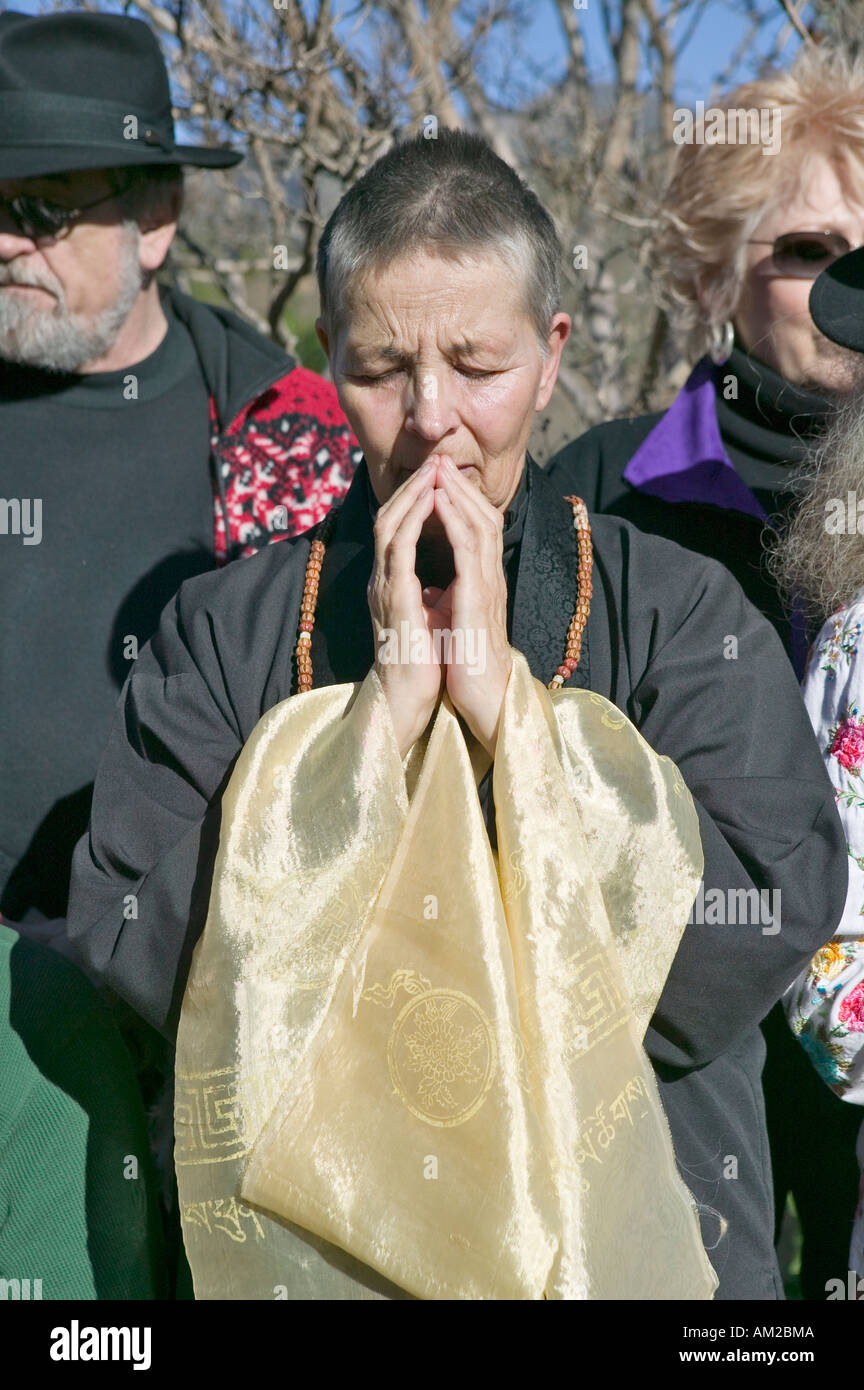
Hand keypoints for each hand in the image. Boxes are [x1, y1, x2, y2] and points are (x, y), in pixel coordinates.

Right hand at [368, 458, 445, 757]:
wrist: (409, 702)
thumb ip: (426, 595)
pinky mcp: (394, 601)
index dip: (415, 499)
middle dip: (413, 486)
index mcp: (392, 584)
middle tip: (436, 460)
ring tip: (434, 470)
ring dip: (413, 494)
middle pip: (388, 516)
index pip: (396, 529)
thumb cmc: (422, 666)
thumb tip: (437, 580)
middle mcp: (383, 581)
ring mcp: (385, 589)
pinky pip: (399, 549)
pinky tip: (431, 502)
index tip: (438, 476)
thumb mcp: (427, 620)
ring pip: (389, 525)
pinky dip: (413, 520)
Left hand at [427, 455, 512, 755]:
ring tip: (440, 470)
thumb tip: (432, 588)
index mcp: (482, 582)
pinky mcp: (478, 600)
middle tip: (441, 459)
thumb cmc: (466, 664)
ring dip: (458, 495)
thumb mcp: (454, 621)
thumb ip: (449, 599)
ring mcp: (487, 586)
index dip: (461, 501)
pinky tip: (441, 503)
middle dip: (460, 487)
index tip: (439, 478)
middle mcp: (489, 578)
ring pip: (479, 525)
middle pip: (483, 517)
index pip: (477, 529)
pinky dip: (455, 522)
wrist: (480, 698)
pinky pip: (469, 550)